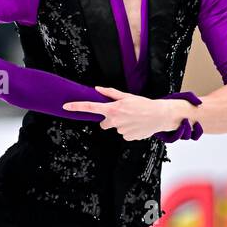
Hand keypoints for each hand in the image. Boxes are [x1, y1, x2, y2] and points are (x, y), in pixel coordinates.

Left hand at [64, 86, 185, 140]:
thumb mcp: (127, 96)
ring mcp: (121, 130)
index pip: (91, 107)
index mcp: (113, 109)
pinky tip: (137, 125)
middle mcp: (115, 121)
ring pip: (115, 128)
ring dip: (122, 124)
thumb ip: (111, 94)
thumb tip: (97, 89)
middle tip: (122, 114)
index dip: (77, 106)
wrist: (160, 115)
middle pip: (104, 123)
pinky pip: (123, 134)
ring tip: (133, 119)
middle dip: (109, 119)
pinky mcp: (127, 137)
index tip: (66, 106)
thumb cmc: (143, 104)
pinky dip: (129, 130)